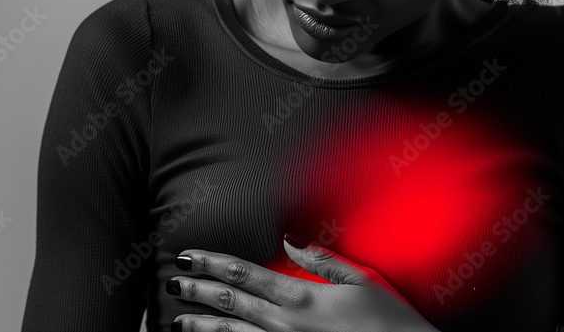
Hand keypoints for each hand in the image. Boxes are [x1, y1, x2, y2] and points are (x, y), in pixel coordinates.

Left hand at [167, 234, 439, 331]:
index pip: (243, 275)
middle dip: (197, 293)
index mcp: (300, 297)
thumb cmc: (391, 324)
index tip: (188, 256)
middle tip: (172, 283)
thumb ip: (322, 260)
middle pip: (230, 305)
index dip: (212, 264)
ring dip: (201, 329)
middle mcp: (285, 326)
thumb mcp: (364, 281)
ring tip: (176, 322)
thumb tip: (289, 240)